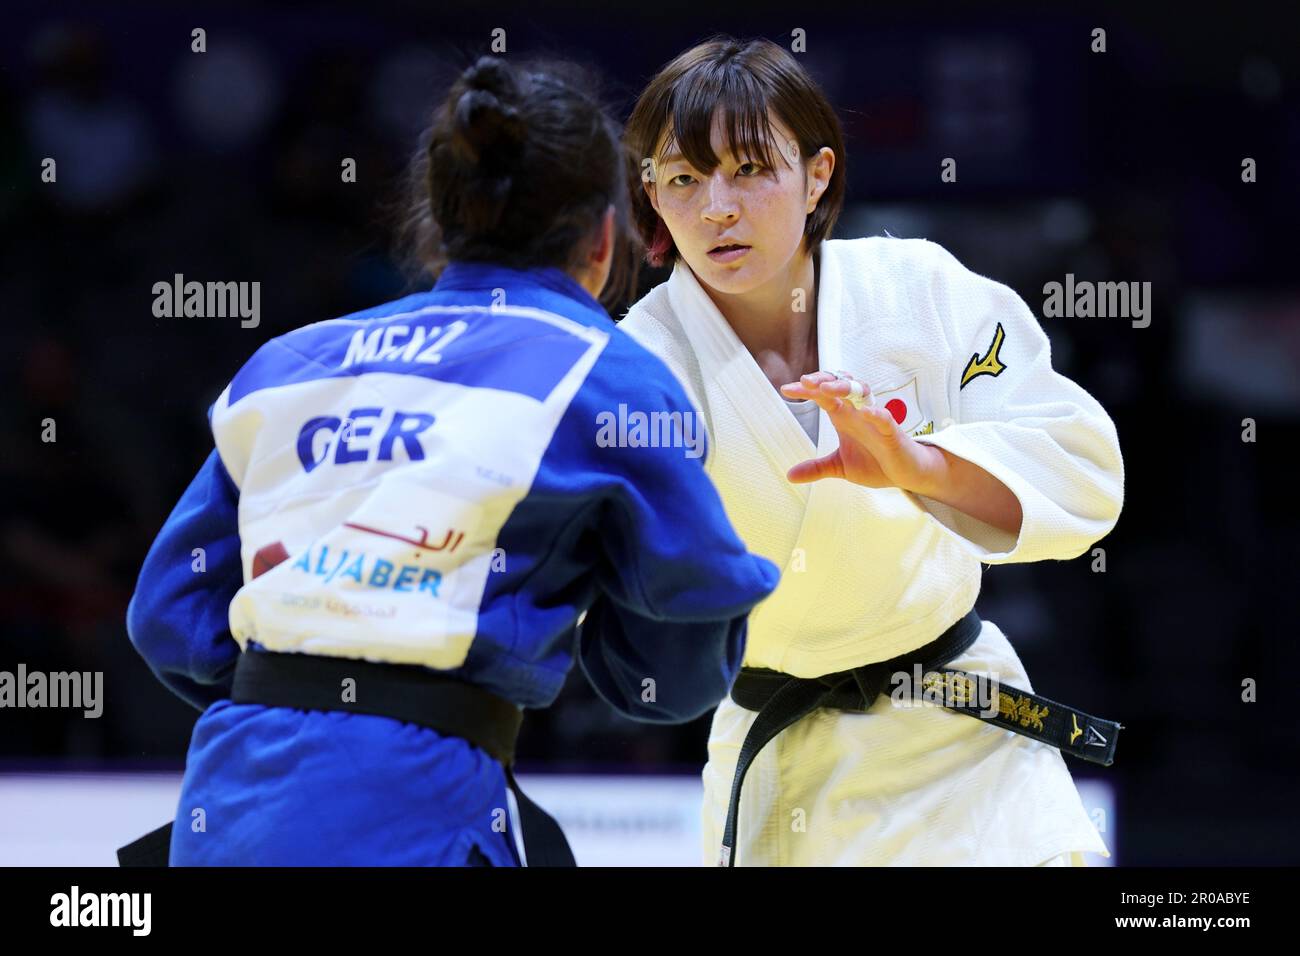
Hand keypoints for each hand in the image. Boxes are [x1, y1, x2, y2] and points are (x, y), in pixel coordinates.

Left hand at [780, 372, 941, 491]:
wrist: (905, 475)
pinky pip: (885, 418)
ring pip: (862, 393)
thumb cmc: (874, 463)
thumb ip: (816, 468)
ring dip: (844, 388)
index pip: (822, 396)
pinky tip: (865, 412)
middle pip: (840, 386)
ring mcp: (875, 420)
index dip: (805, 391)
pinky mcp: (893, 432)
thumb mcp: (839, 466)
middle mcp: (858, 412)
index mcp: (844, 416)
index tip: (786, 389)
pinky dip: (876, 413)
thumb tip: (789, 475)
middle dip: (823, 380)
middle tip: (805, 381)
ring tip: (826, 389)